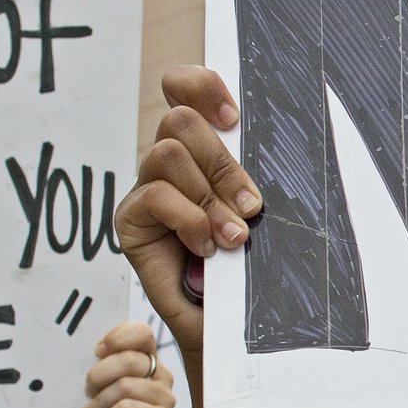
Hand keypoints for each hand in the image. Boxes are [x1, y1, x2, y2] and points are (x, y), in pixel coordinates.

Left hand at [74, 321, 175, 407]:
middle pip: (130, 360)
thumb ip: (99, 362)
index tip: (95, 352)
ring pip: (126, 387)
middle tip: (86, 392)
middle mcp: (161, 375)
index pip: (141, 333)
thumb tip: (79, 344)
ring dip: (98, 403)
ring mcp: (164, 399)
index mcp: (147, 358)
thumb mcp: (98, 383)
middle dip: (98, 376)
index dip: (116, 339)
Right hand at [116, 66, 261, 355]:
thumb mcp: (257, 210)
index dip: (202, 86)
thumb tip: (277, 149)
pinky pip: (156, 195)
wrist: (224, 321)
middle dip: (222, 162)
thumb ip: (253, 173)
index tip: (234, 116)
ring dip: (209, 196)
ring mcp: (146, 188)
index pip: (182, 88)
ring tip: (234, 236)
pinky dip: (190, 220)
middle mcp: (168, 161)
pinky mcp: (131, 219)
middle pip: (179, 120)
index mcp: (200, 147)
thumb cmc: (248, 262)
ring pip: (167, 153)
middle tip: (252, 206)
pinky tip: (206, 248)